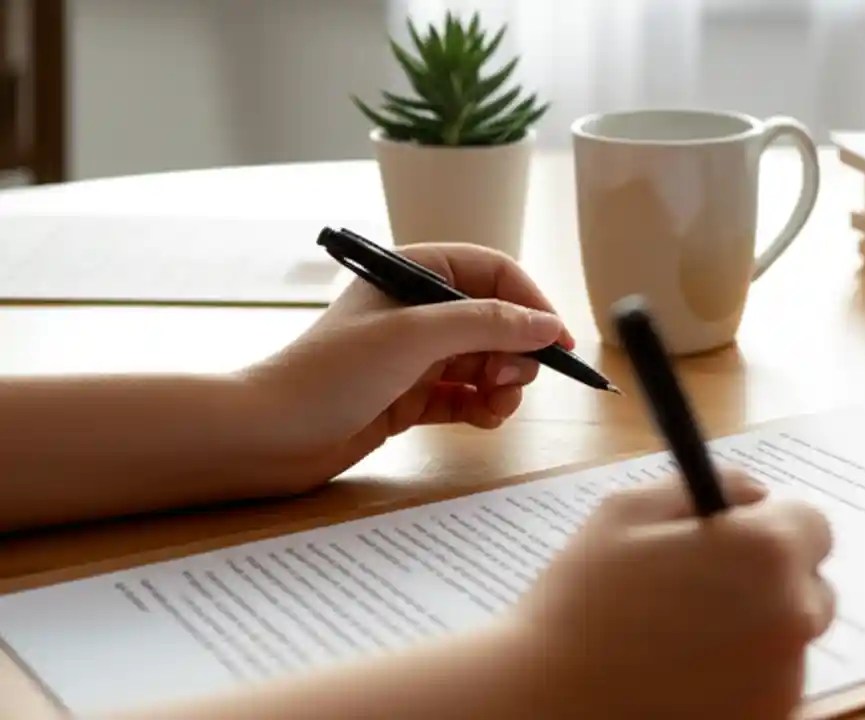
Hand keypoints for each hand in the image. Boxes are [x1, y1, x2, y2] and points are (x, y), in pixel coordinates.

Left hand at [243, 243, 573, 490]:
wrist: (268, 434)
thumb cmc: (332, 372)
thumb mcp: (418, 337)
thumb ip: (489, 325)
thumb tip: (548, 326)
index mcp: (415, 273)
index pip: (495, 273)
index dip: (531, 304)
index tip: (558, 344)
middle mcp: (418, 310)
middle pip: (496, 321)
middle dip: (515, 353)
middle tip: (509, 383)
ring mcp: (414, 355)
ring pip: (485, 362)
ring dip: (502, 385)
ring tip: (495, 408)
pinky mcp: (409, 396)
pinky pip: (465, 395)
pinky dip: (481, 407)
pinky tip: (482, 420)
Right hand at [512, 470, 835, 719]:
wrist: (548, 701)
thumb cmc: (582, 600)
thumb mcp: (629, 510)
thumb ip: (708, 487)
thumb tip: (756, 496)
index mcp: (766, 552)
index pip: (813, 526)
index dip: (770, 528)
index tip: (731, 541)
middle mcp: (792, 616)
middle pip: (809, 587)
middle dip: (769, 582)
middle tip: (702, 591)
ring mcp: (785, 680)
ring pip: (788, 640)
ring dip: (754, 632)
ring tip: (680, 638)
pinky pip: (769, 687)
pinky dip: (740, 680)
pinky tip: (683, 676)